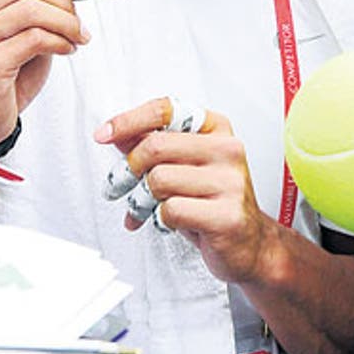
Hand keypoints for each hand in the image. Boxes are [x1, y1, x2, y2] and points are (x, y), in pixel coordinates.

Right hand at [0, 0, 92, 146]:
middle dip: (65, 2)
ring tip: (76, 39)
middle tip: (80, 24)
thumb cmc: (5, 75)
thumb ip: (43, 8)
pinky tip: (66, 50)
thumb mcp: (26, 32)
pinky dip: (60, 42)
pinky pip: (35, 39)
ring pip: (33, 10)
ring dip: (66, 24)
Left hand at [95, 97, 276, 284]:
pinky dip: (160, 219)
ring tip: (150, 208)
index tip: (104, 134)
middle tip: (122, 185)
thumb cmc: (213, 201)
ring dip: (143, 199)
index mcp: (216, 128)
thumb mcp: (183, 165)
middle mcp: (227, 149)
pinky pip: (171, 210)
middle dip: (129, 169)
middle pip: (155, 146)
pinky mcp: (226, 215)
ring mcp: (230, 182)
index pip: (165, 109)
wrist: (249, 244)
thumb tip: (116, 134)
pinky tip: (170, 223)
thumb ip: (152, 145)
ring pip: (159, 180)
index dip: (128, 120)